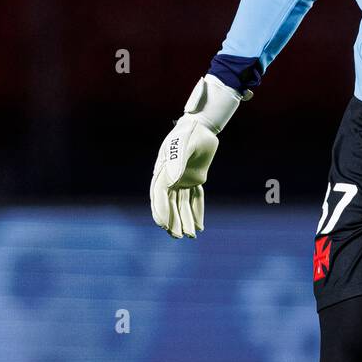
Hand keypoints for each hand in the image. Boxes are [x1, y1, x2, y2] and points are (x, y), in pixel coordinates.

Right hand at [150, 74, 249, 239]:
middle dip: (173, 220)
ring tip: (190, 236)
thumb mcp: (184, 143)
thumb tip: (173, 181)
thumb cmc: (189, 132)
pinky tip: (200, 226)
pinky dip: (197, 212)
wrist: (201, 125)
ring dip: (186, 220)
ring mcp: (183, 180)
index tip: (163, 224)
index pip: (160, 194)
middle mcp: (171, 178)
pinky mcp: (196, 179)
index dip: (161, 209)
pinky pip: (196, 199)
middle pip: (171, 203)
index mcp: (164, 170)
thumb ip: (178, 160)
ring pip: (183, 204)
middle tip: (177, 236)